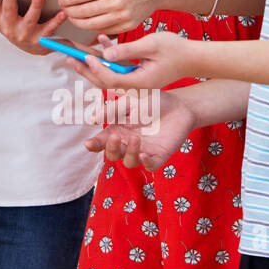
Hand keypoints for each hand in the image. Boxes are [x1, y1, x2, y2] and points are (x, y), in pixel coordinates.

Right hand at [0, 0, 67, 54]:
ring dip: (35, 5)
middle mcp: (8, 27)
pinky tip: (63, 11)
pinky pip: (50, 28)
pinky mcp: (41, 39)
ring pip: (30, 18)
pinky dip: (57, 21)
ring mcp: (24, 34)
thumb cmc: (9, 21)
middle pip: (8, 9)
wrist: (30, 47)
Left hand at [58, 0, 168, 34]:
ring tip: (72, 17)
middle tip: (64, 9)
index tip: (61, 0)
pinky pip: (104, 31)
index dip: (65, 0)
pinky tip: (88, 22)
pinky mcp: (128, 26)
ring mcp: (122, 17)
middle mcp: (115, 3)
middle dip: (69, 12)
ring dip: (77, 22)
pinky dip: (92, 28)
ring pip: (90, 25)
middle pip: (82, 12)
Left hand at [67, 30, 193, 91]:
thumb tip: (106, 53)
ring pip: (109, 75)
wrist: (194, 57)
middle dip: (85, 69)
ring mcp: (137, 81)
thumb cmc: (176, 49)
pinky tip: (101, 42)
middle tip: (67, 56)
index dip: (96, 68)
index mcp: (140, 82)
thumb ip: (128, 50)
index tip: (85, 55)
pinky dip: (108, 58)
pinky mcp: (137, 74)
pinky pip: (118, 69)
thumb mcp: (151, 45)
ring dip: (92, 63)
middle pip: (104, 81)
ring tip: (75, 52)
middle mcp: (136, 85)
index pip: (111, 79)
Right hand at [81, 87, 196, 170]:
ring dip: (129, 153)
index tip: (89, 143)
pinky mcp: (159, 155)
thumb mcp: (129, 102)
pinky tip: (145, 154)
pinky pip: (149, 166)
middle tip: (115, 137)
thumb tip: (92, 119)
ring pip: (129, 162)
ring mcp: (143, 150)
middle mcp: (127, 143)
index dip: (93, 145)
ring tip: (136, 139)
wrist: (179, 105)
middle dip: (110, 149)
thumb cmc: (152, 101)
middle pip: (112, 155)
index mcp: (117, 130)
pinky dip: (145, 163)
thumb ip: (112, 110)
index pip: (101, 141)